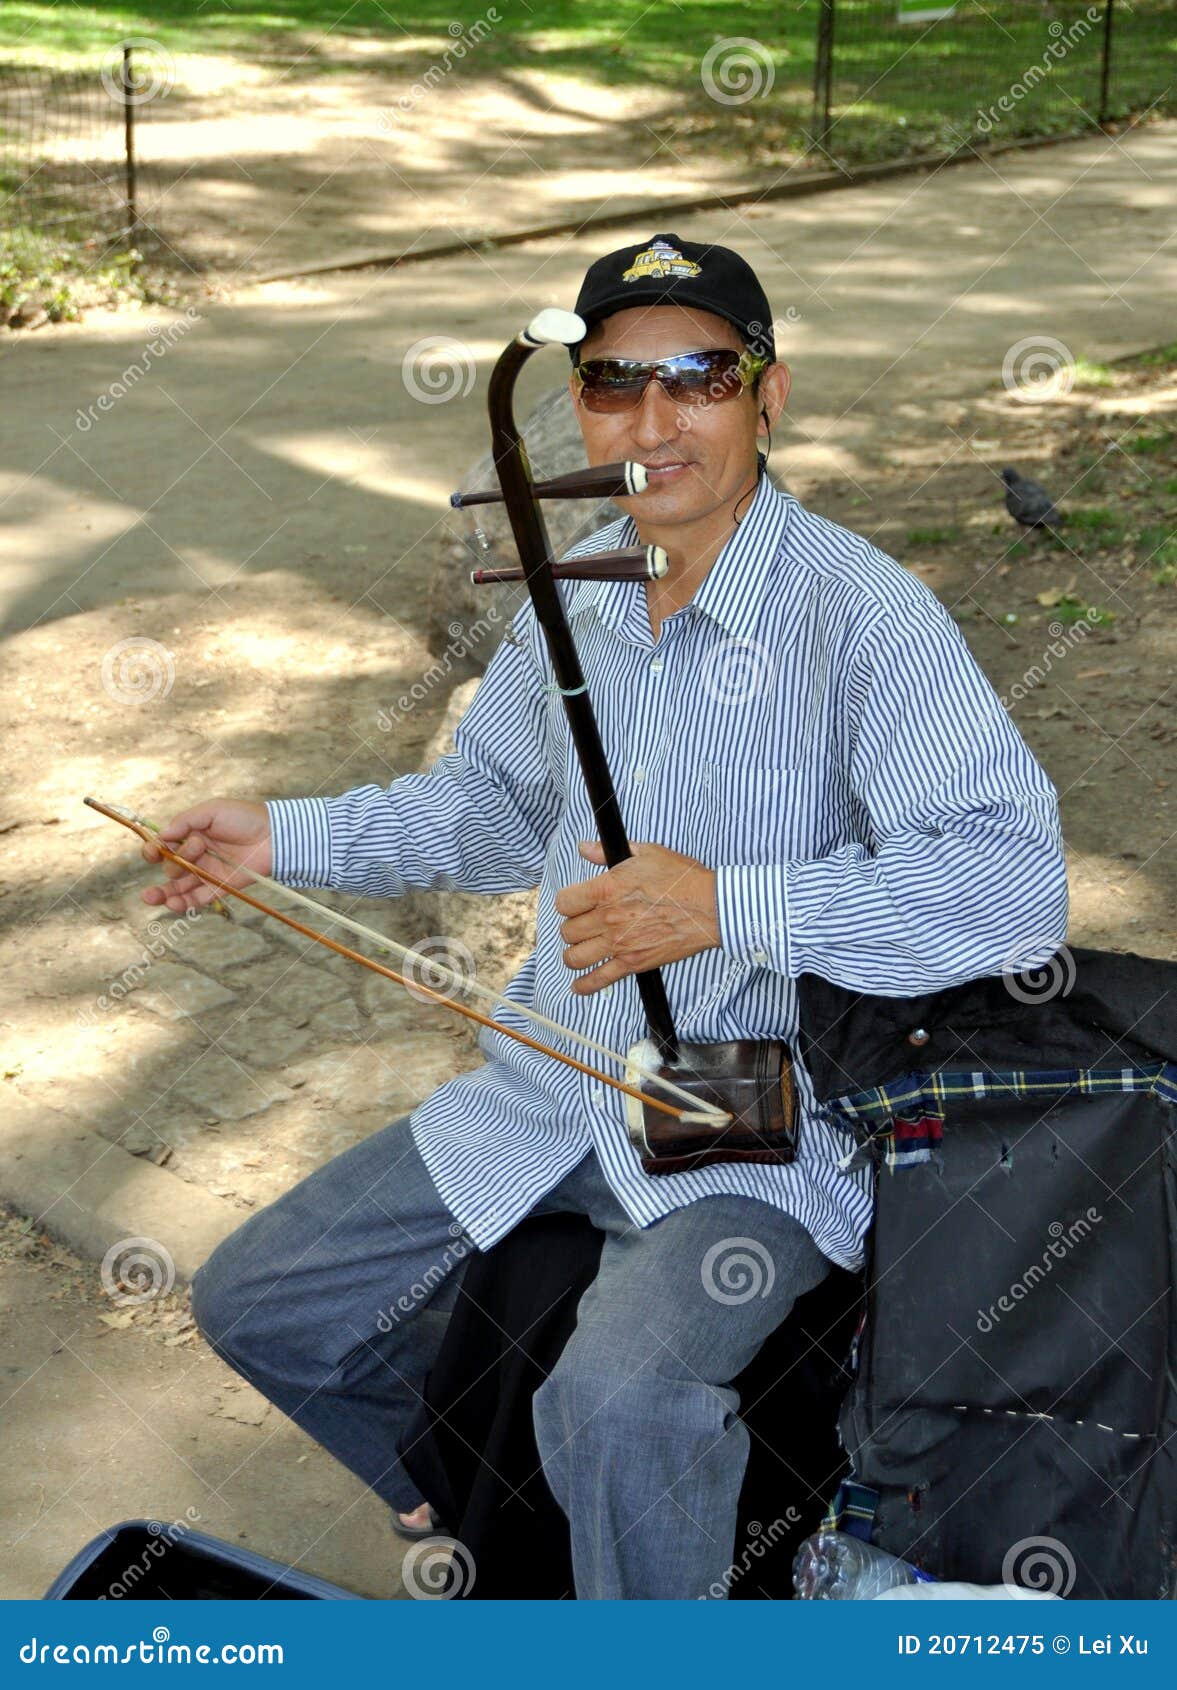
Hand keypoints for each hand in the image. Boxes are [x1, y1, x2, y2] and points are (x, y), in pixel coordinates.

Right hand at [140, 798, 271, 913]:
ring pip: (179, 887)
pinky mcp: (220, 887)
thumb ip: (185, 821)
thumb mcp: (212, 810)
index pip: (164, 846)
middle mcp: (196, 855)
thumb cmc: (245, 817)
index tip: (152, 852)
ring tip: (151, 897)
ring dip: (164, 893)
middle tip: (197, 847)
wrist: (275, 835)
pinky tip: (173, 904)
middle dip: (174, 861)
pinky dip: (185, 903)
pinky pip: (199, 898)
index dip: (153, 851)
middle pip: (171, 867)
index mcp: (191, 835)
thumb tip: (161, 835)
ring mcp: (207, 872)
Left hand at [555, 840, 719, 995]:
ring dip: (574, 954)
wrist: (710, 907)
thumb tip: (585, 848)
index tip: (576, 904)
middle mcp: (607, 919)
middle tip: (584, 926)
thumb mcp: (645, 854)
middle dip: (573, 927)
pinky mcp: (633, 963)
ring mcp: (619, 944)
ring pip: (574, 957)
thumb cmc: (682, 878)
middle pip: (567, 931)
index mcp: (606, 889)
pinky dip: (585, 985)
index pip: (564, 903)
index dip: (568, 903)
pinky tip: (579, 985)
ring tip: (581, 950)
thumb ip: (607, 854)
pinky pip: (599, 979)